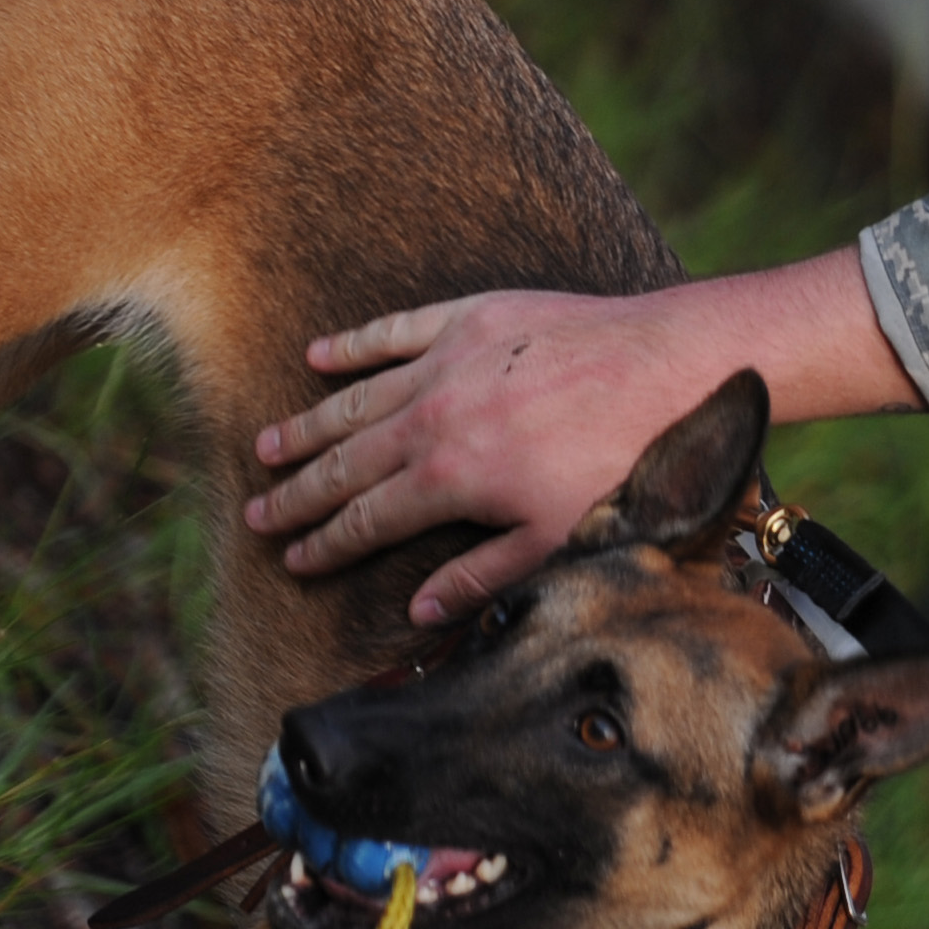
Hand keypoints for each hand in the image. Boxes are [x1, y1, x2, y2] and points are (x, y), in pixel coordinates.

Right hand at [251, 248, 919, 623]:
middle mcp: (433, 417)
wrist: (671, 371)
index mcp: (450, 479)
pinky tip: (319, 357)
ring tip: (267, 447)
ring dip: (310, 426)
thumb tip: (420, 611)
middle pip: (347, 462)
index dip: (325, 542)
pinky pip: (395, 331)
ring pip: (357, 399)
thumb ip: (482, 575)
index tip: (292, 559)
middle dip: (299, 493)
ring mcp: (448, 362)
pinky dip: (354, 345)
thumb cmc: (622, 464)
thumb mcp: (557, 538)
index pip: (368, 518)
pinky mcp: (474, 317)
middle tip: (257, 514)